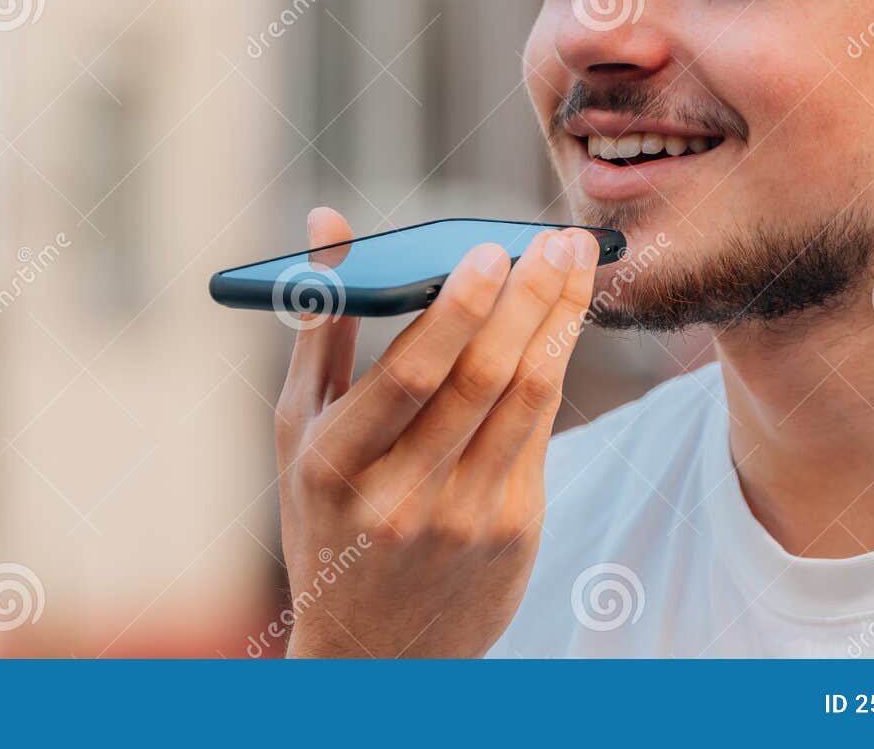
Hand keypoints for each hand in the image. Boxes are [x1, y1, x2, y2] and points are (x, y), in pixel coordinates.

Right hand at [273, 207, 598, 657]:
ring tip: (576, 264)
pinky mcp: (513, 532)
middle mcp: (400, 497)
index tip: (489, 249)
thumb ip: (319, 324)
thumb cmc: (325, 517)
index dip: (458, 309)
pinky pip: (541, 432)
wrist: (374, 652)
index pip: (411, 376)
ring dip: (560, 322)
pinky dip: (556, 365)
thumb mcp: (297, 429)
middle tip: (557, 238)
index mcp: (334, 464)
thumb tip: (326, 221)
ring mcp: (463, 520)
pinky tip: (566, 319)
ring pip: (527, 400)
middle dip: (528, 298)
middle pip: (482, 379)